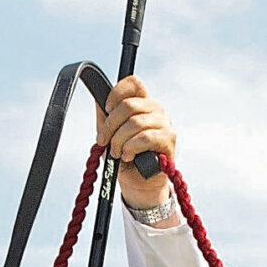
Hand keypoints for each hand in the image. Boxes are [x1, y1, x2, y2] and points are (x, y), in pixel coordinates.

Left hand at [95, 75, 177, 216]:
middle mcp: (155, 110)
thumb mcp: (110, 133)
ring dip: (119, 140)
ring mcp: (164, 124)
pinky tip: (128, 156)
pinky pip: (145, 137)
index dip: (117, 92)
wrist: (137, 182)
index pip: (134, 83)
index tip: (107, 109)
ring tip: (117, 153)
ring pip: (135, 122)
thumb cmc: (126, 156)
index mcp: (142, 103)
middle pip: (129, 105)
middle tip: (104, 141)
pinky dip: (131, 147)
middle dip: (110, 125)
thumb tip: (97, 98)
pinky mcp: (169, 140)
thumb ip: (105, 115)